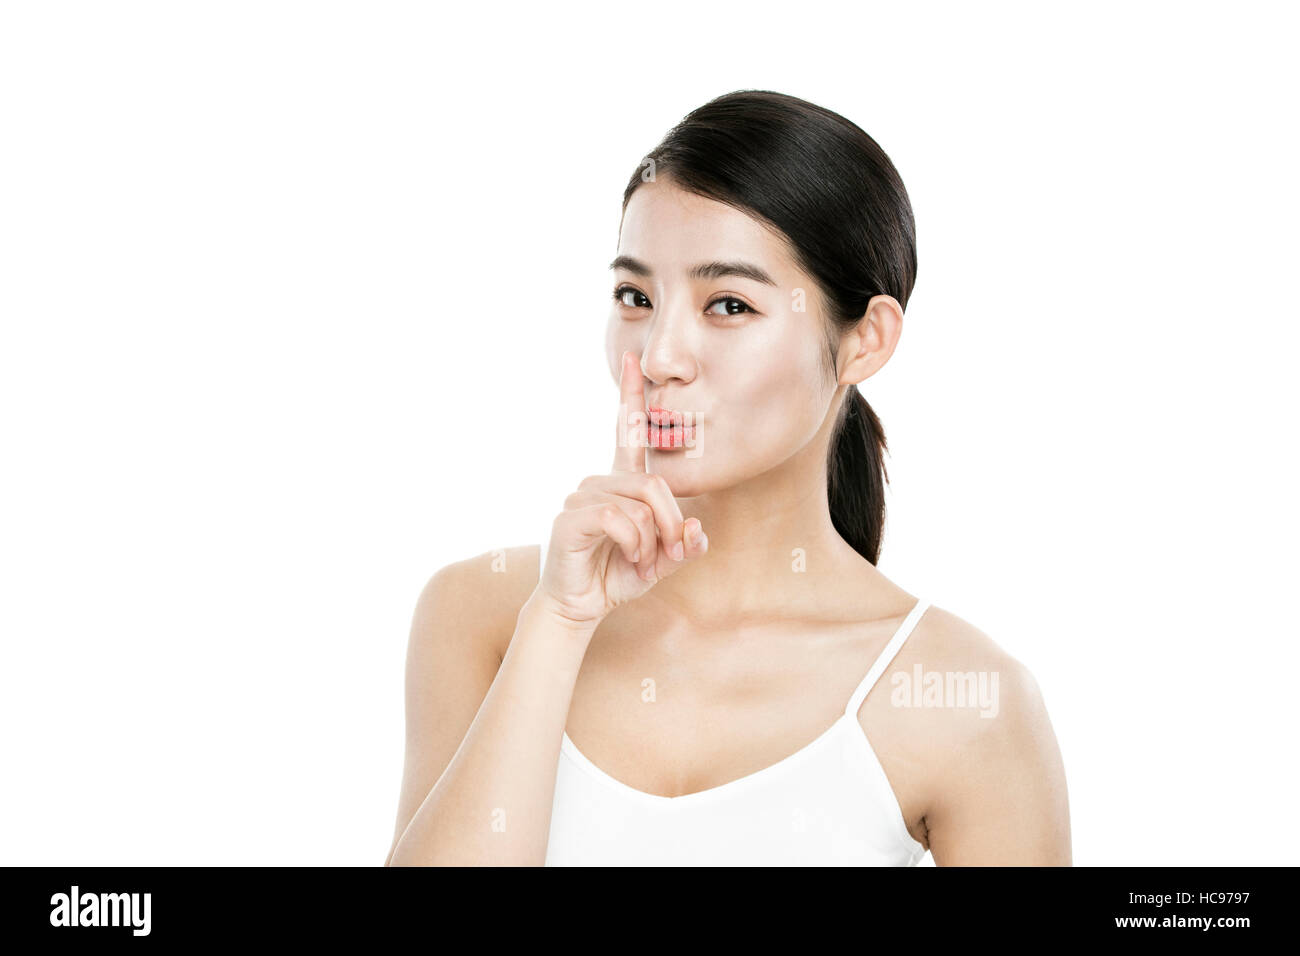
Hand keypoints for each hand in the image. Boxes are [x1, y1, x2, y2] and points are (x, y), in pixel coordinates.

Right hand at [536, 350, 707, 627]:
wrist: (579, 606)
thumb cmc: (616, 577)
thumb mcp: (661, 562)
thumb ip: (683, 545)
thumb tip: (698, 530)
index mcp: (622, 484)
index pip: (628, 432)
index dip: (631, 396)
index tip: (631, 360)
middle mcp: (600, 482)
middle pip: (654, 484)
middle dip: (671, 524)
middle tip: (668, 555)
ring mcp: (582, 497)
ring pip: (640, 505)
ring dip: (650, 541)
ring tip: (641, 563)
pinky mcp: (571, 517)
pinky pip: (616, 518)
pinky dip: (632, 543)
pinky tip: (628, 559)